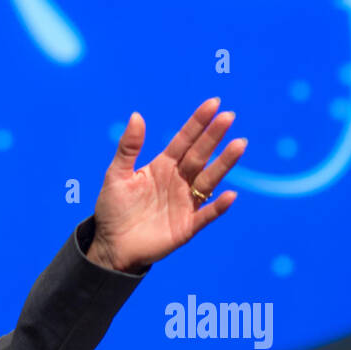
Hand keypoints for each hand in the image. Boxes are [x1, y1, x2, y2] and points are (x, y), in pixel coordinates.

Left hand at [88, 98, 245, 273]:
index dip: (198, 122)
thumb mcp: (117, 174)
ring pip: (208, 180)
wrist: (111, 245)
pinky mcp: (187, 226)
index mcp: (162, 166)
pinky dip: (218, 206)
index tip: (214, 104)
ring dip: (224, 164)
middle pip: (200, 155)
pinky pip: (206, 215)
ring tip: (239, 145)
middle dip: (214, 136)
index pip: (184, 140)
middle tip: (229, 116)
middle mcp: (178, 181)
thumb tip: (137, 115)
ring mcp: (185, 203)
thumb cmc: (113, 208)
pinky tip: (231, 195)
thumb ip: (128, 147)